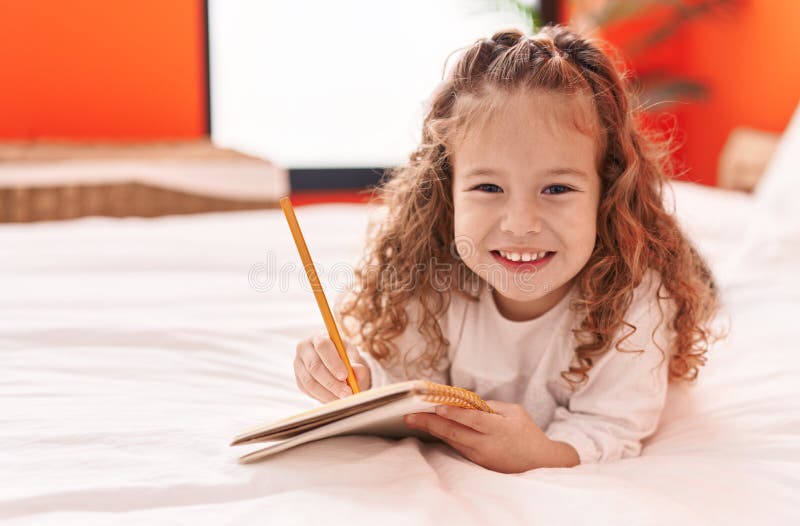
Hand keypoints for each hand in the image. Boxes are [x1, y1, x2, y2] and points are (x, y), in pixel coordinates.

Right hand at [294, 333, 370, 402]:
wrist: (336, 365)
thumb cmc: (345, 357)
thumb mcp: (354, 358)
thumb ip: (357, 364)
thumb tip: (357, 370)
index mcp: (318, 337)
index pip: (323, 346)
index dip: (333, 362)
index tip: (345, 375)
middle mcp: (304, 349)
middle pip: (314, 366)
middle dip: (332, 382)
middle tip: (347, 393)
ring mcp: (298, 365)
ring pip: (310, 382)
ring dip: (328, 393)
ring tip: (343, 399)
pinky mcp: (298, 379)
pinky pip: (308, 391)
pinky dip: (323, 397)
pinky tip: (334, 399)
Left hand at [404, 401, 578, 472]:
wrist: (539, 462)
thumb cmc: (527, 432)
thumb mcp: (515, 412)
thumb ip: (490, 407)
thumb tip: (466, 401)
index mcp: (498, 429)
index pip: (472, 419)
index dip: (454, 413)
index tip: (436, 406)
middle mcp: (487, 444)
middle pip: (454, 433)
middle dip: (430, 423)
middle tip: (409, 416)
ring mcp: (481, 456)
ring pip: (452, 441)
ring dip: (432, 430)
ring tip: (413, 419)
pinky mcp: (478, 462)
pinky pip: (457, 447)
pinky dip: (443, 436)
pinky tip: (431, 428)